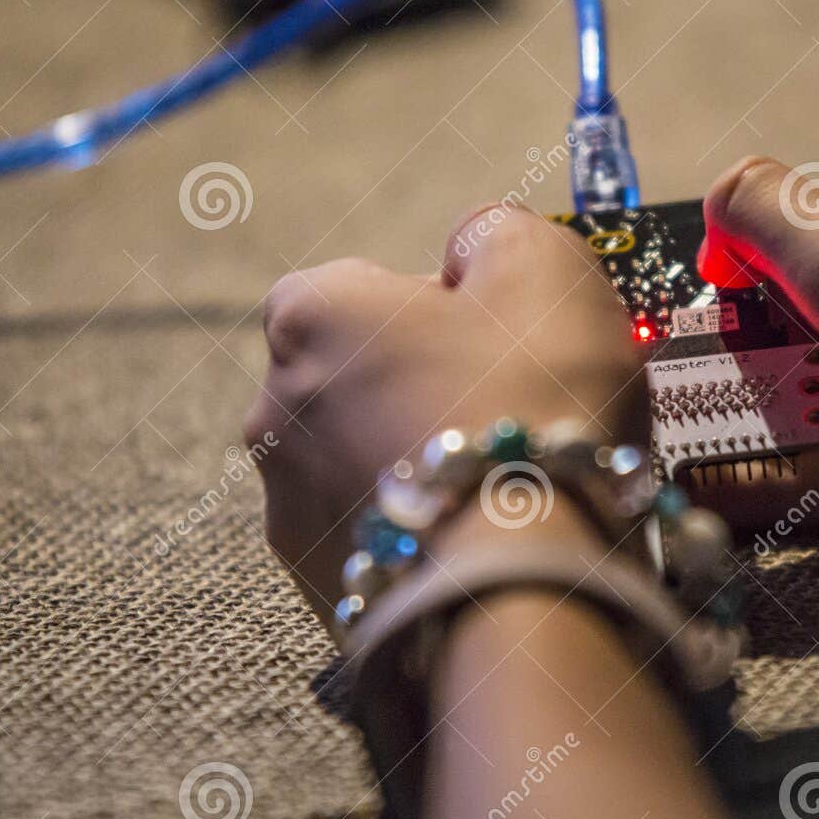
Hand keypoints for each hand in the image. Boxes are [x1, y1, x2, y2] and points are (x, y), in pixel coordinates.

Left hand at [244, 207, 645, 625]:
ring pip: (358, 462)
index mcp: (312, 316)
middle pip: (354, 378)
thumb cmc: (534, 405)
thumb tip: (471, 245)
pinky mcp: (319, 588)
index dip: (432, 304)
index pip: (355, 287)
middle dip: (420, 387)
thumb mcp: (545, 264)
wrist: (528, 579)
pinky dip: (416, 534)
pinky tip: (478, 539)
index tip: (497, 335)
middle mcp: (274, 409)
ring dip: (414, 463)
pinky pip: (373, 539)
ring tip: (500, 484)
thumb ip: (495, 230)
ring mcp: (290, 508)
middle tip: (509, 410)